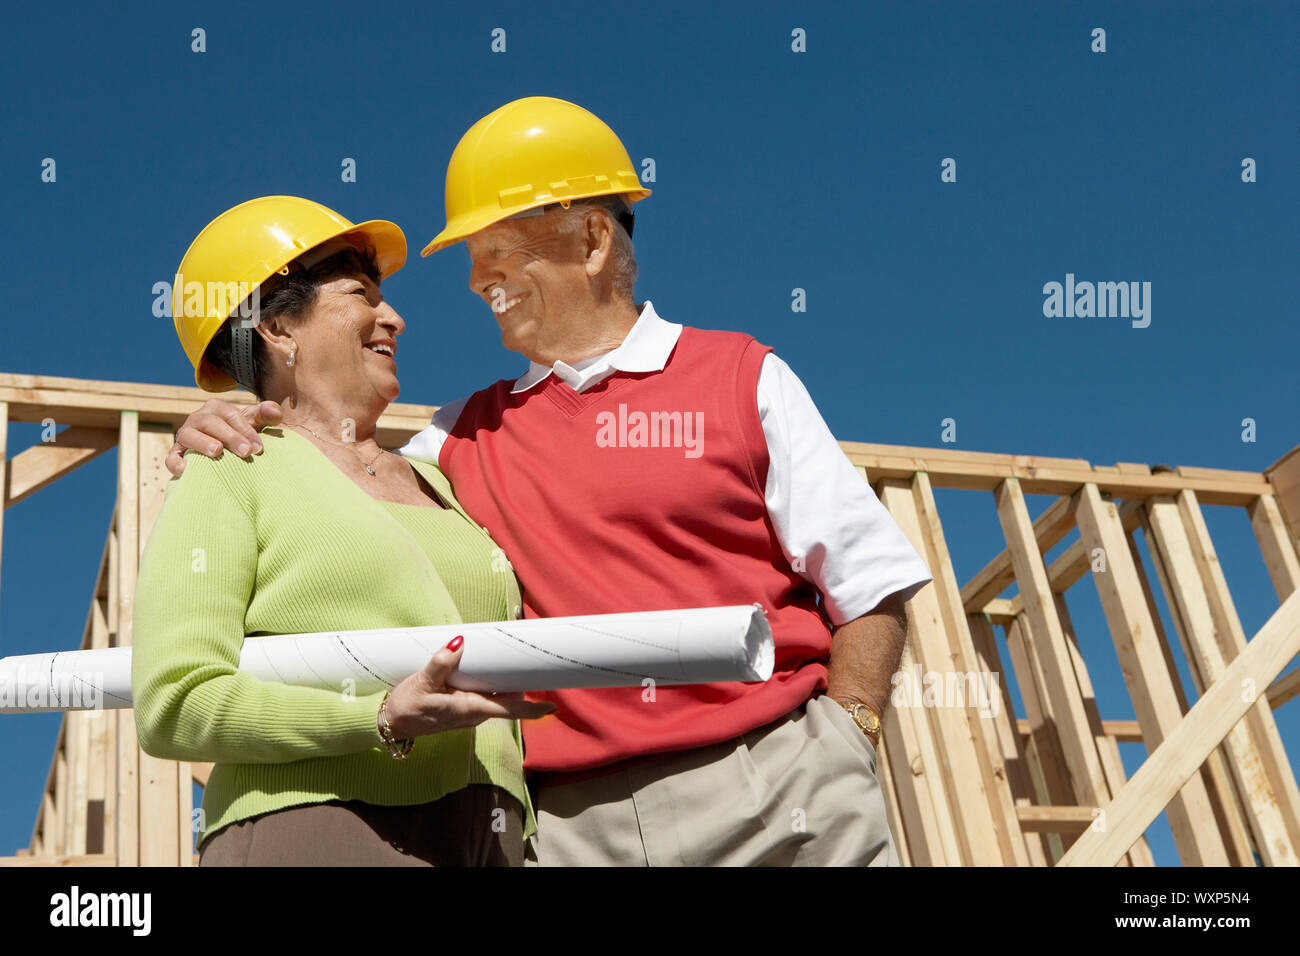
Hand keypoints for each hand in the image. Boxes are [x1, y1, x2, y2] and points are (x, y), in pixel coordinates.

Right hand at [166, 399, 283, 475]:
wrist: (223, 452)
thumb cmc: (240, 435)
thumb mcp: (253, 423)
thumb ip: (265, 415)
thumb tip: (276, 411)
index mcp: (216, 409)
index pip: (231, 415)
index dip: (246, 430)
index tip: (259, 448)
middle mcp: (198, 419)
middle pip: (210, 422)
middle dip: (230, 436)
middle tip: (246, 452)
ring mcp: (186, 436)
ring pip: (188, 435)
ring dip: (202, 443)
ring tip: (217, 452)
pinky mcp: (176, 454)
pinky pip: (171, 457)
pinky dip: (176, 462)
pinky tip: (186, 470)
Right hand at [382, 636, 555, 738]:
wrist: (390, 725)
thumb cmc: (407, 707)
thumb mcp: (422, 682)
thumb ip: (441, 663)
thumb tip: (459, 642)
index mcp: (469, 709)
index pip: (509, 710)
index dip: (532, 709)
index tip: (552, 707)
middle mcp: (473, 714)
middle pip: (507, 700)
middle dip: (521, 685)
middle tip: (532, 663)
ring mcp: (468, 714)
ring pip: (496, 698)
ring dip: (505, 684)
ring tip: (512, 662)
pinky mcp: (461, 710)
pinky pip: (484, 697)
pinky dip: (491, 686)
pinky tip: (487, 672)